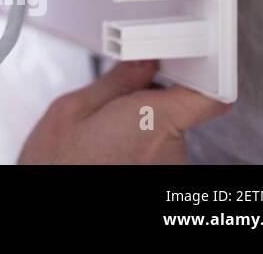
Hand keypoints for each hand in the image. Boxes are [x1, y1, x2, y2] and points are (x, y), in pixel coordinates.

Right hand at [19, 60, 231, 163]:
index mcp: (153, 123)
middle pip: (179, 106)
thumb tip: (141, 60)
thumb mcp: (70, 109)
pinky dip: (137, 144)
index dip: (204, 70)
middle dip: (150, 97)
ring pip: (166, 129)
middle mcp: (171, 151)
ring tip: (103, 130)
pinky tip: (109, 148)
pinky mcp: (162, 181)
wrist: (51, 207)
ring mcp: (169, 169)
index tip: (188, 55)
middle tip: (116, 97)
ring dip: (141, 123)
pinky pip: (157, 151)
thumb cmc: (56, 165)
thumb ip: (115, 81)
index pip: (211, 94)